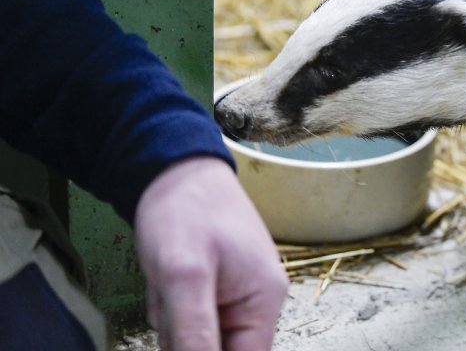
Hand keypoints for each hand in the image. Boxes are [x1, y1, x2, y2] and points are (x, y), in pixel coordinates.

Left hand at [134, 156, 288, 349]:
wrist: (173, 169)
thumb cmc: (186, 210)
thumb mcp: (184, 275)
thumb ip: (195, 333)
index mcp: (264, 301)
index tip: (181, 336)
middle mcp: (258, 302)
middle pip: (217, 349)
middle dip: (185, 334)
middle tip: (171, 299)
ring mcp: (237, 294)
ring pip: (197, 338)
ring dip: (173, 321)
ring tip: (165, 284)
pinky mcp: (216, 288)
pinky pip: (190, 320)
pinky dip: (170, 308)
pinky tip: (164, 282)